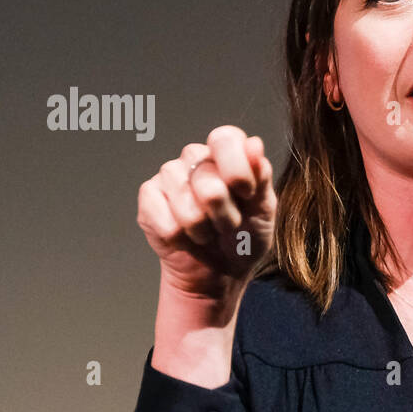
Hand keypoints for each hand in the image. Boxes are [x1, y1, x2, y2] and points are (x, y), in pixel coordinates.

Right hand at [138, 125, 277, 301]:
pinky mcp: (149, 198)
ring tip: (208, 232)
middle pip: (208, 178)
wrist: (220, 272)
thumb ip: (261, 177)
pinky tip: (186, 237)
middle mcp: (196, 158)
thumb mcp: (263, 210)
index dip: (237, 169)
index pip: (225, 138)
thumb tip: (254, 144)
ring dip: (202, 228)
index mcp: (226, 154)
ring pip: (185, 202)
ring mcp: (169, 176)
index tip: (247, 193)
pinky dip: (180, 237)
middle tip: (230, 224)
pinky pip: (164, 219)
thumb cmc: (245, 237)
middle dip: (225, 213)